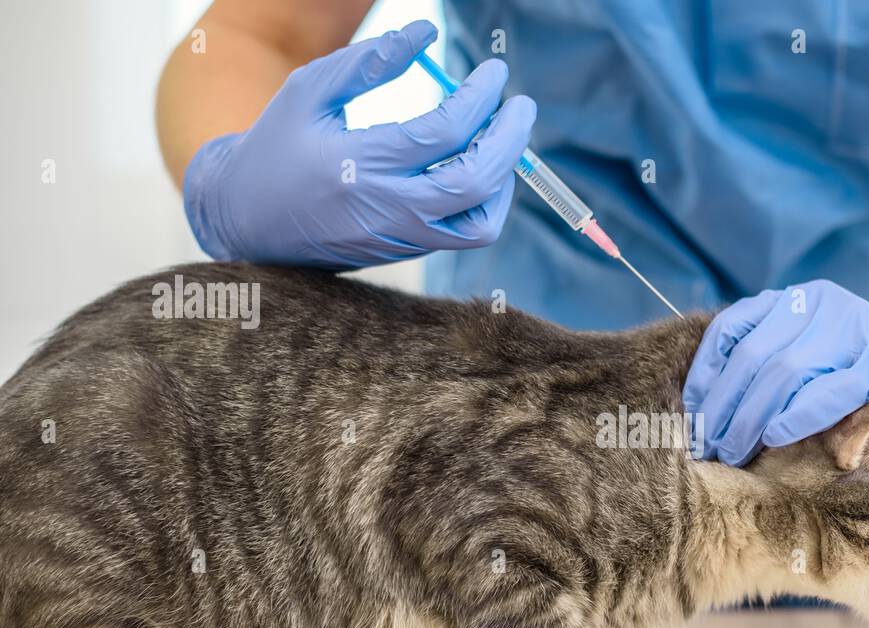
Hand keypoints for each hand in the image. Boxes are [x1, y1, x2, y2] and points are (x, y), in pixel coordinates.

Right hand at [182, 20, 535, 269]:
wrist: (248, 220)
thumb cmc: (277, 144)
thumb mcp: (310, 91)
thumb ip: (370, 61)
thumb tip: (429, 34)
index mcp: (357, 165)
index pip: (444, 132)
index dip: (480, 98)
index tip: (495, 72)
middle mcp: (385, 210)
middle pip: (475, 182)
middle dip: (511, 140)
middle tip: (520, 106)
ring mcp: (400, 239)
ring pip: (481, 223)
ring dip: (504, 178)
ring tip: (500, 139)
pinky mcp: (408, 254)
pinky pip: (464, 233)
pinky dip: (484, 199)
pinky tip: (476, 165)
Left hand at [683, 280, 868, 464]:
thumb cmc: (867, 381)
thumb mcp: (815, 360)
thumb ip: (771, 368)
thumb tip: (708, 412)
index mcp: (800, 300)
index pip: (733, 328)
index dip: (705, 374)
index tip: (691, 413)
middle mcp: (824, 305)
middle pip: (753, 355)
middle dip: (724, 407)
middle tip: (709, 446)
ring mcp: (855, 330)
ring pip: (784, 371)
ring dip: (752, 418)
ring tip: (734, 451)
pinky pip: (829, 391)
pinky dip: (797, 417)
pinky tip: (776, 439)